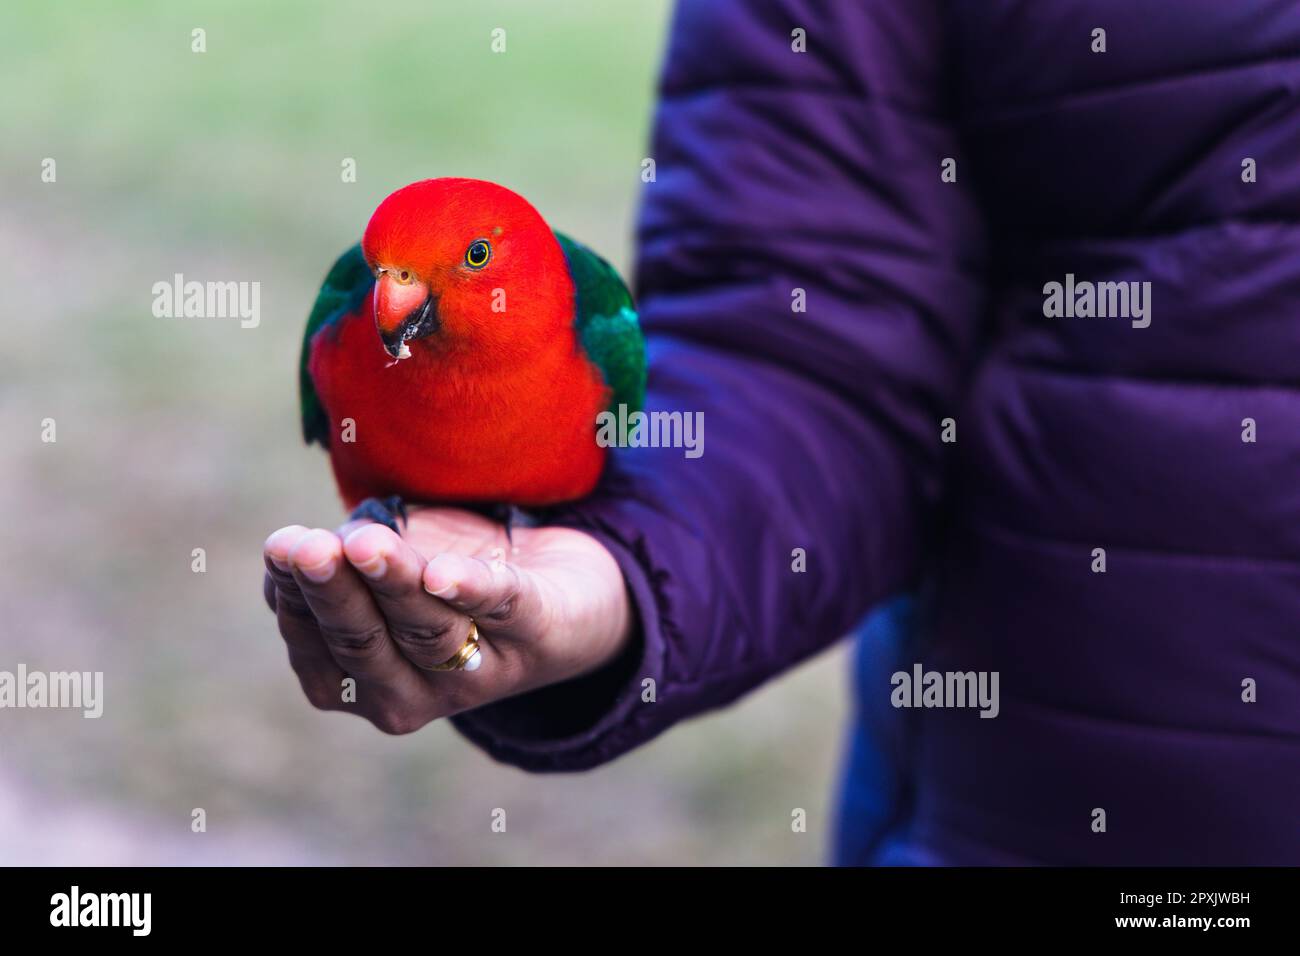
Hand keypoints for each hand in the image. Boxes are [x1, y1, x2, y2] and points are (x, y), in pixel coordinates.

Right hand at [262, 507, 632, 733]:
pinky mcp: (540, 632)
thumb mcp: (382, 567)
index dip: (298, 596)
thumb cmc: (445, 572)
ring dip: (395, 582)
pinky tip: (444, 575)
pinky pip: (502, 610)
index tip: (282, 547)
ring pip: (429, 629)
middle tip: (312, 550)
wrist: (558, 584)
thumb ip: (337, 561)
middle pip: (366, 642)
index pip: (319, 644)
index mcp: (362, 685)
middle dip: (336, 593)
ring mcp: (481, 671)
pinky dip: (472, 590)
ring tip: (366, 545)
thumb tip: (288, 552)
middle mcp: (417, 694)